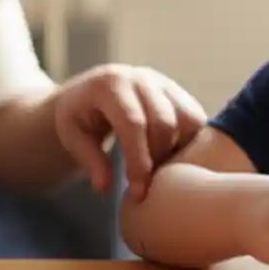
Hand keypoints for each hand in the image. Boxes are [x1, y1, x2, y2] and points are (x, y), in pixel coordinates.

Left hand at [55, 64, 206, 199]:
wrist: (89, 91)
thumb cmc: (78, 116)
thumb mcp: (71, 136)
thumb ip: (90, 160)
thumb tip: (105, 187)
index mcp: (111, 84)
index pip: (133, 124)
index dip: (139, 160)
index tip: (138, 191)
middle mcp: (142, 78)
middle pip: (164, 122)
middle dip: (160, 159)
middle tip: (150, 184)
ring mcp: (165, 83)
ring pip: (190, 119)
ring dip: (180, 150)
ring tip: (161, 169)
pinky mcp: (179, 92)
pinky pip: (197, 119)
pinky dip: (190, 143)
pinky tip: (172, 158)